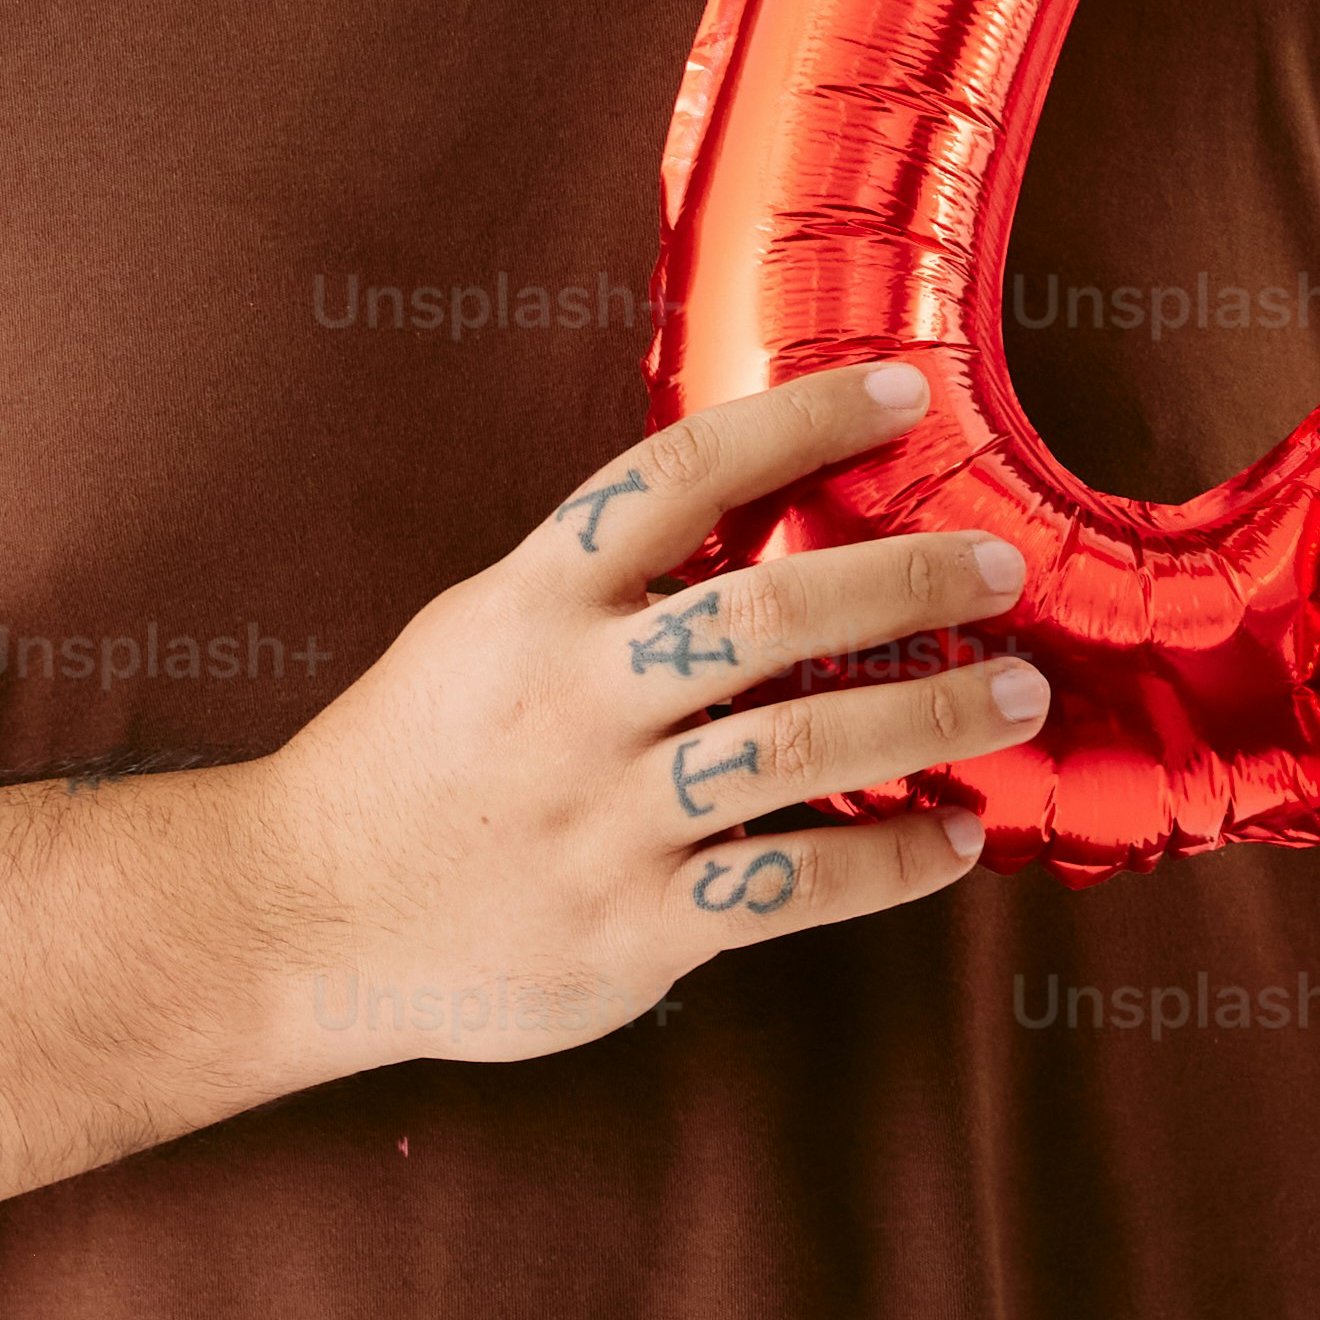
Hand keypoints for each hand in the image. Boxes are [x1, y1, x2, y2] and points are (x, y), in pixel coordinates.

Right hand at [236, 362, 1033, 1073]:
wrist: (298, 915)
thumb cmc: (412, 758)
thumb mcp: (479, 629)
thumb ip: (600, 583)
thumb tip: (752, 508)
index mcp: (530, 604)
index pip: (679, 477)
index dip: (799, 423)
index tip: (902, 392)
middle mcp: (572, 701)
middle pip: (770, 616)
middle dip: (907, 584)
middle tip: (1002, 566)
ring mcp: (604, 819)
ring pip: (804, 751)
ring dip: (933, 717)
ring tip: (1020, 696)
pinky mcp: (633, 928)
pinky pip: (793, 887)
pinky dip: (890, 863)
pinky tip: (956, 840)